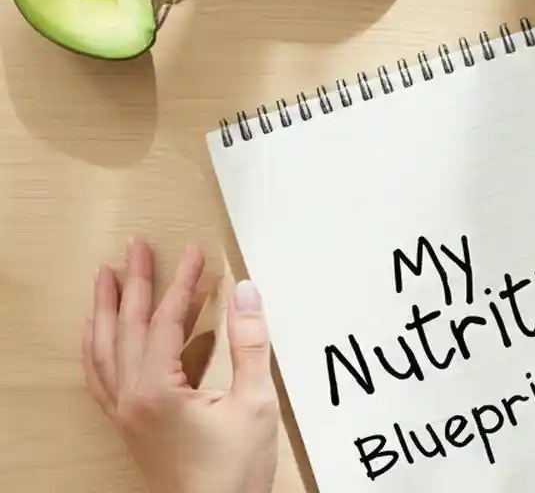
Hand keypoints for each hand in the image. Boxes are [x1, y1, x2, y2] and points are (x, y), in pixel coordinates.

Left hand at [82, 238, 278, 492]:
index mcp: (156, 390)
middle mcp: (129, 399)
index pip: (164, 321)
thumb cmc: (234, 472)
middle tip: (136, 247)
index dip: (181, 283)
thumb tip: (247, 291)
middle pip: (123, 328)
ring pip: (102, 351)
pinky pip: (100, 377)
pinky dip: (98, 347)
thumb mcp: (255, 403)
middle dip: (131, 283)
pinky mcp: (129, 426)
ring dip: (104, 311)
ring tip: (105, 279)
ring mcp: (124, 414)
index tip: (193, 252)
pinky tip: (101, 335)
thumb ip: (249, 344)